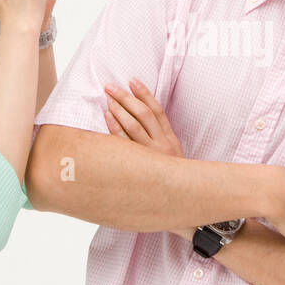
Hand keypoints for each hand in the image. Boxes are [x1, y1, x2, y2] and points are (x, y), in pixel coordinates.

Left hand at [102, 79, 194, 241]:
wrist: (179, 203)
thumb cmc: (170, 177)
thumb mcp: (172, 155)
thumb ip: (159, 138)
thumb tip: (140, 117)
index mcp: (170, 140)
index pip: (157, 111)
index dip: (144, 94)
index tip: (132, 81)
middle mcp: (162, 146)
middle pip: (143, 116)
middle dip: (126, 99)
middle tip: (111, 87)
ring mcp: (151, 157)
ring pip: (133, 128)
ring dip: (118, 111)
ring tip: (107, 99)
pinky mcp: (140, 167)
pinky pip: (124, 145)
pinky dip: (114, 129)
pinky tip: (105, 119)